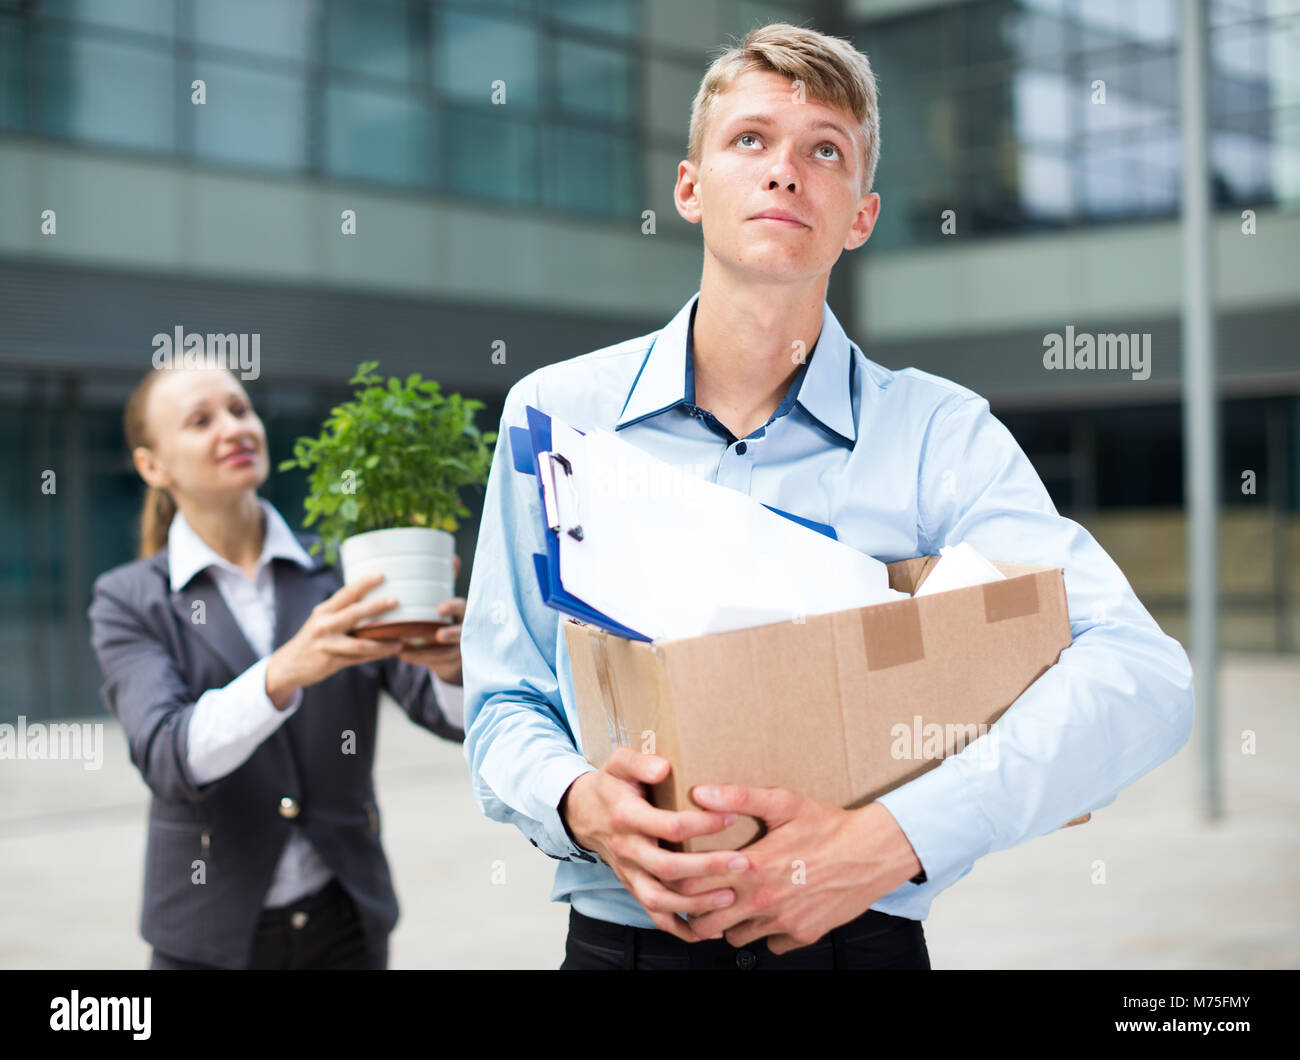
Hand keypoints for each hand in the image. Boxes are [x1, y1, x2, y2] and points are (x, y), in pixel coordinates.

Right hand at [265, 572, 402, 706]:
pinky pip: (359, 658)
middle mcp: (324, 625)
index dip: (364, 583)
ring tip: (401, 640)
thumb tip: (374, 599)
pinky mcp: (332, 661)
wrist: (289, 665)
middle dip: (375, 607)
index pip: (346, 593)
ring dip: (382, 642)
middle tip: (395, 600)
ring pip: (360, 643)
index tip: (382, 574)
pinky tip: (392, 652)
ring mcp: (328, 644)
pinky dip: (377, 655)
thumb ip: (342, 611)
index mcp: (324, 611)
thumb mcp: (322, 620)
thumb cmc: (314, 638)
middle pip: (353, 613)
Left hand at [396, 555, 461, 683]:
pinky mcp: (450, 661)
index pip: (463, 608)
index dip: (453, 608)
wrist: (455, 643)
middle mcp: (465, 630)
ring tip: (405, 651)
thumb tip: (453, 556)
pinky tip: (403, 655)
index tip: (440, 608)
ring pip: (447, 652)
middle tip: (437, 634)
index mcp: (463, 611)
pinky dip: (419, 659)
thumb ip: (447, 580)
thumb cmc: (448, 614)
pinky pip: (436, 663)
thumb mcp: (448, 597)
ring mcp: (459, 648)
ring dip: (427, 652)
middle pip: (464, 632)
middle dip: (452, 633)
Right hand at [559, 747, 752, 943]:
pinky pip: (653, 916)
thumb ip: (640, 762)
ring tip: (730, 897)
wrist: (582, 812)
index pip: (669, 826)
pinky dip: (679, 928)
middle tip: (743, 863)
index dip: (703, 824)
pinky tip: (707, 931)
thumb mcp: (619, 762)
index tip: (733, 816)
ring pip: (660, 899)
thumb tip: (663, 769)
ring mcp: (629, 873)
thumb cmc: (611, 784)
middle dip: (709, 868)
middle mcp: (627, 849)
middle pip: (669, 868)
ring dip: (696, 904)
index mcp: (626, 816)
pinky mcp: (633, 887)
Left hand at [665, 786, 921, 953]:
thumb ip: (739, 797)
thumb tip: (701, 792)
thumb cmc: (828, 824)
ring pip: (736, 938)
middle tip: (704, 895)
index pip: (693, 887)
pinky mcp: (803, 935)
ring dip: (732, 923)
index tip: (682, 874)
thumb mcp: (784, 803)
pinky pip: (771, 945)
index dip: (681, 882)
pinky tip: (773, 911)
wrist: (874, 852)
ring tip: (738, 901)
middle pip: (707, 923)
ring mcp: (783, 922)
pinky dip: (768, 933)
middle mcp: (763, 900)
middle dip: (699, 911)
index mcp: (752, 866)